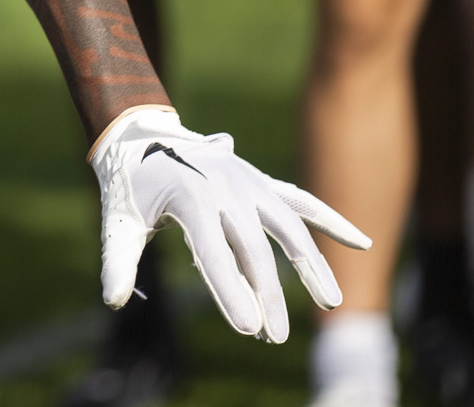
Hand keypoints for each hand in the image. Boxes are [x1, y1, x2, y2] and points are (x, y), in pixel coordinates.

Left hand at [93, 105, 370, 342]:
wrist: (139, 137)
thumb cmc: (128, 187)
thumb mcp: (117, 222)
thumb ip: (118, 261)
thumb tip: (113, 301)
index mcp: (191, 197)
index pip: (215, 254)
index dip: (230, 292)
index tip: (248, 329)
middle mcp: (226, 187)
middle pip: (255, 249)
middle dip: (267, 296)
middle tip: (272, 337)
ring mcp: (248, 181)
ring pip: (289, 226)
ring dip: (311, 264)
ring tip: (330, 302)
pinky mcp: (259, 181)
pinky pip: (300, 201)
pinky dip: (329, 220)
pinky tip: (360, 243)